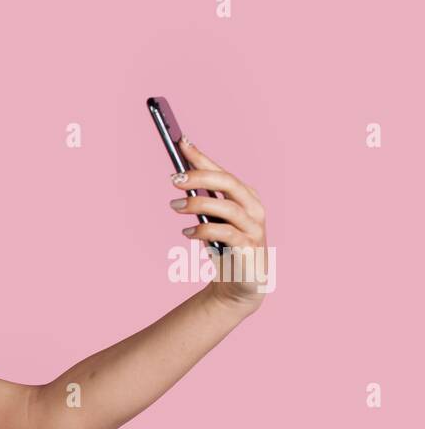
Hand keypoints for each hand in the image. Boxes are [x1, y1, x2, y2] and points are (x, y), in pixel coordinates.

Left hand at [170, 136, 269, 313]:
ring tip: (174, 207)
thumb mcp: (213, 221)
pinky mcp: (249, 248)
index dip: (202, 157)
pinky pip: (226, 234)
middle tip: (173, 179)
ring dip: (197, 204)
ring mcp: (254, 228)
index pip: (222, 171)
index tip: (180, 142)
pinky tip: (187, 232)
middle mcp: (254, 208)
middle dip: (199, 177)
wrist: (240, 285)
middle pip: (228, 183)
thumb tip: (180, 178)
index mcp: (245, 196)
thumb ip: (203, 201)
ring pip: (227, 207)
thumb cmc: (225, 247)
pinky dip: (204, 230)